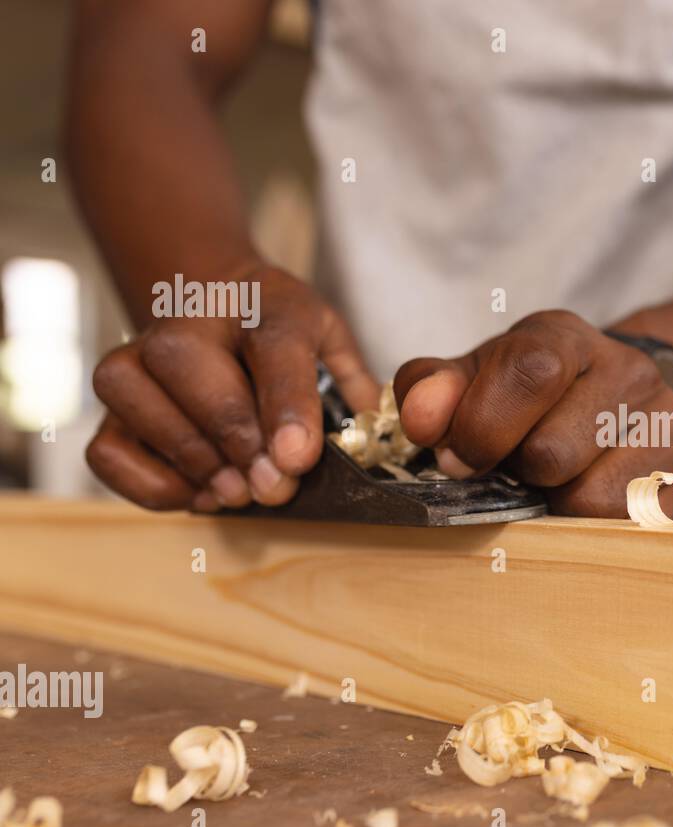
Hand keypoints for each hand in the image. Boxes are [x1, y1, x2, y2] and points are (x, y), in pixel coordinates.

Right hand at [86, 264, 379, 510]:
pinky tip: (199, 491)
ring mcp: (135, 356)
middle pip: (199, 381)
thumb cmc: (273, 328)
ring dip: (197, 464)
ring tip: (239, 490)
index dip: (286, 409)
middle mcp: (187, 322)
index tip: (296, 460)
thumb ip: (354, 383)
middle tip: (274, 488)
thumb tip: (372, 439)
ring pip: (143, 410)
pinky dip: (151, 484)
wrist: (206, 297)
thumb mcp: (325, 336)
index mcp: (261, 303)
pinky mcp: (109, 402)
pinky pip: (108, 451)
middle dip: (241, 447)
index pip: (275, 348)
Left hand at [393, 311, 672, 518]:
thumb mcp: (477, 378)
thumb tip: (420, 420)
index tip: (458, 457)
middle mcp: (631, 374)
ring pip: (588, 500)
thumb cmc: (534, 398)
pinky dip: (589, 530)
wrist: (624, 403)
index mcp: (568, 339)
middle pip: (552, 452)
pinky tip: (581, 505)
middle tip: (514, 471)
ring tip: (551, 487)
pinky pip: (623, 530)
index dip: (482, 425)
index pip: (529, 370)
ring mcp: (669, 429)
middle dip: (516, 476)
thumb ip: (432, 390)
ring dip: (552, 508)